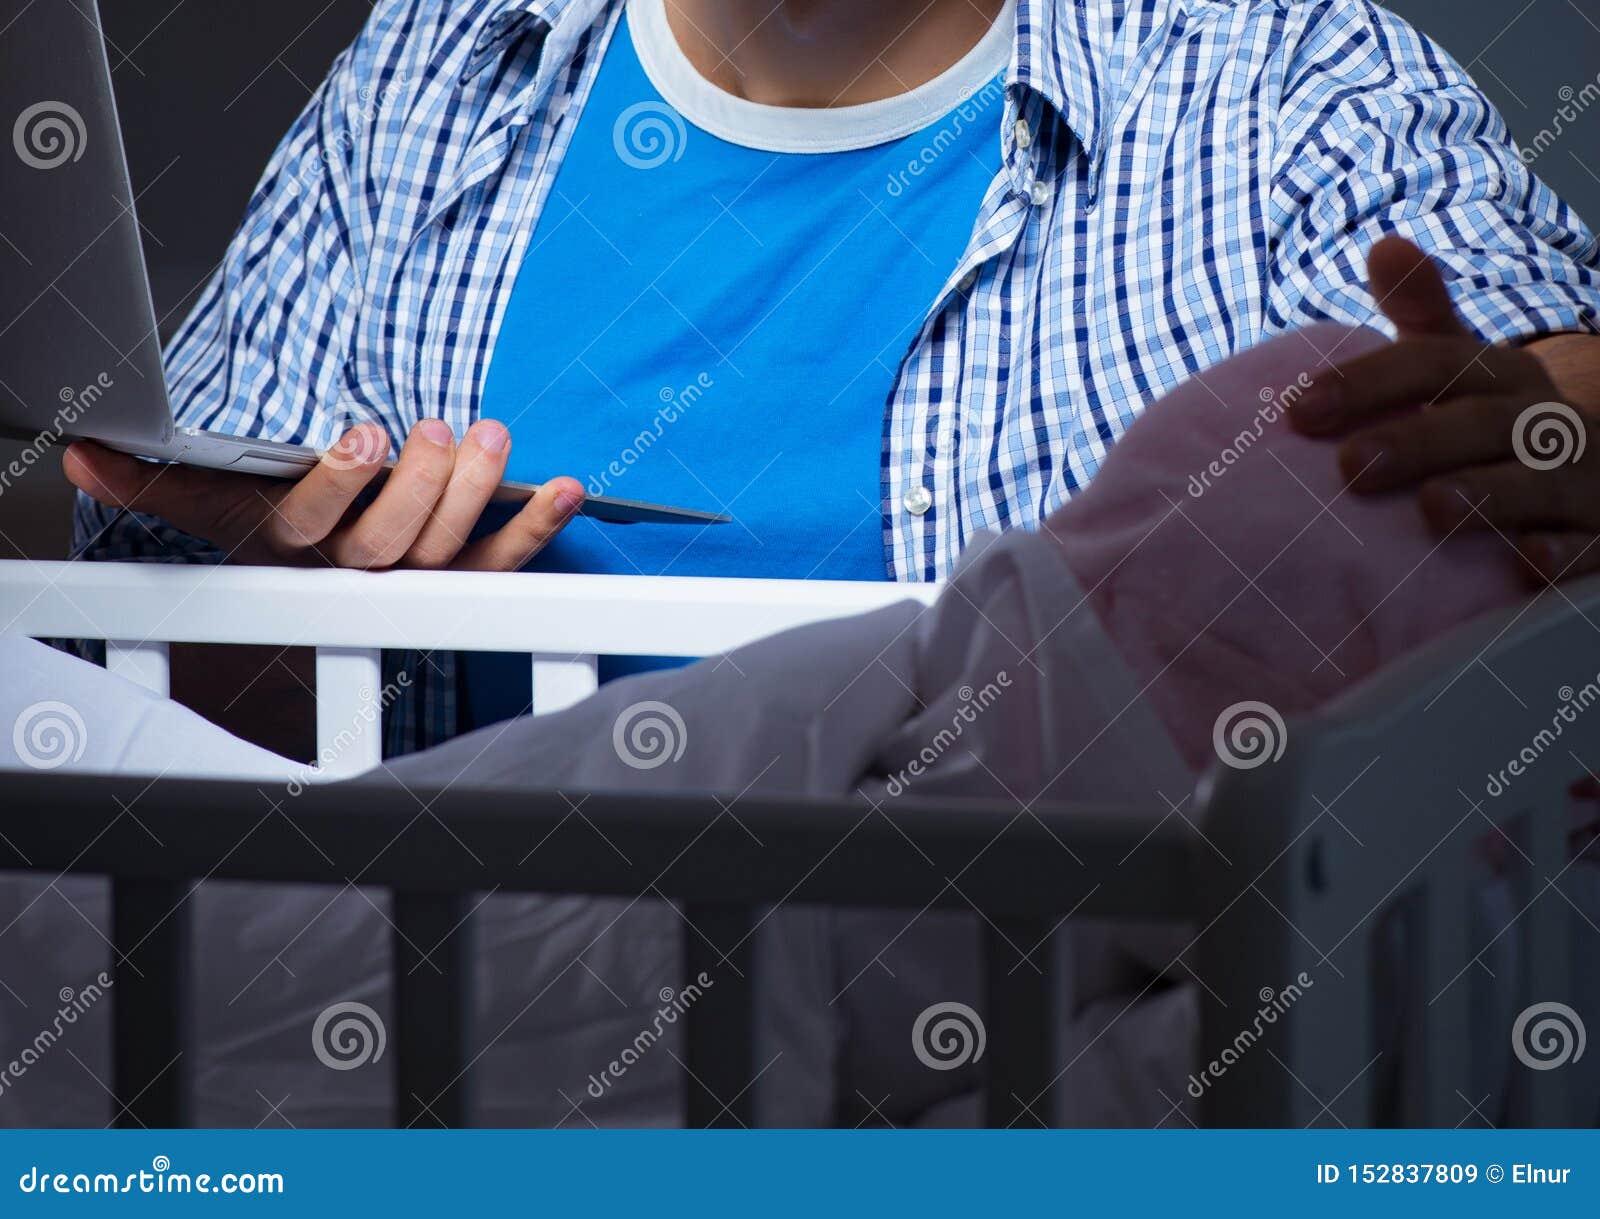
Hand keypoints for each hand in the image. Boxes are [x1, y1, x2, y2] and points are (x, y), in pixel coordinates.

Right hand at [64, 419, 584, 569]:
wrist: (318, 583)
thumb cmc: (267, 518)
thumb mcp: (208, 499)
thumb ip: (153, 477)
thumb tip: (82, 450)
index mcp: (293, 546)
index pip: (311, 523)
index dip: (340, 483)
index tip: (361, 433)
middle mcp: (357, 570)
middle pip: (390, 541)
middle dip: (417, 484)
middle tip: (438, 426)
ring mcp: (416, 577)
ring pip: (448, 550)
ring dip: (477, 493)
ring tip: (492, 434)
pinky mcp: (465, 576)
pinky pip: (505, 560)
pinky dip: (539, 525)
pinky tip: (570, 486)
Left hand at [1288, 235, 1599, 582]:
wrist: (1595, 478)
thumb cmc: (1492, 426)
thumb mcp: (1460, 370)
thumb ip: (1422, 317)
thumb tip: (1384, 245)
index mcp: (1499, 377)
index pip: (1434, 364)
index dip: (1369, 383)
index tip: (1298, 410)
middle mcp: (1543, 420)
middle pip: (1482, 423)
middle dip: (1419, 440)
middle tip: (1350, 466)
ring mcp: (1581, 478)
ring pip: (1538, 480)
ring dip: (1489, 494)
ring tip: (1433, 508)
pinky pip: (1588, 546)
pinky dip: (1562, 555)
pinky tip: (1526, 564)